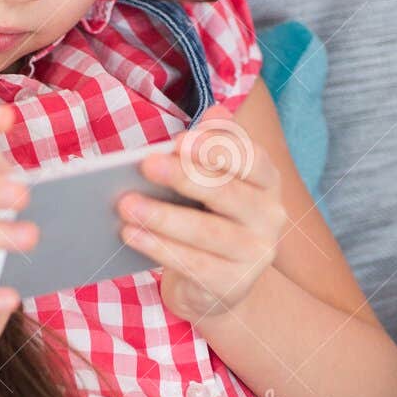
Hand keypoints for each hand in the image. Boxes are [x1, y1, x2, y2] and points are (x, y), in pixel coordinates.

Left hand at [115, 104, 287, 328]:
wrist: (216, 284)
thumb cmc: (209, 218)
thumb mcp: (212, 181)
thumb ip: (213, 146)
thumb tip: (215, 111)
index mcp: (267, 181)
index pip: (250, 158)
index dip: (216, 148)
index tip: (180, 139)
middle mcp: (270, 216)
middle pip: (227, 193)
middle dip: (184, 177)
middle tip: (145, 165)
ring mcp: (256, 253)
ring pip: (208, 232)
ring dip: (162, 217)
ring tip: (125, 204)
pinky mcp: (234, 285)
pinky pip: (193, 265)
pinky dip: (158, 248)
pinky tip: (130, 235)